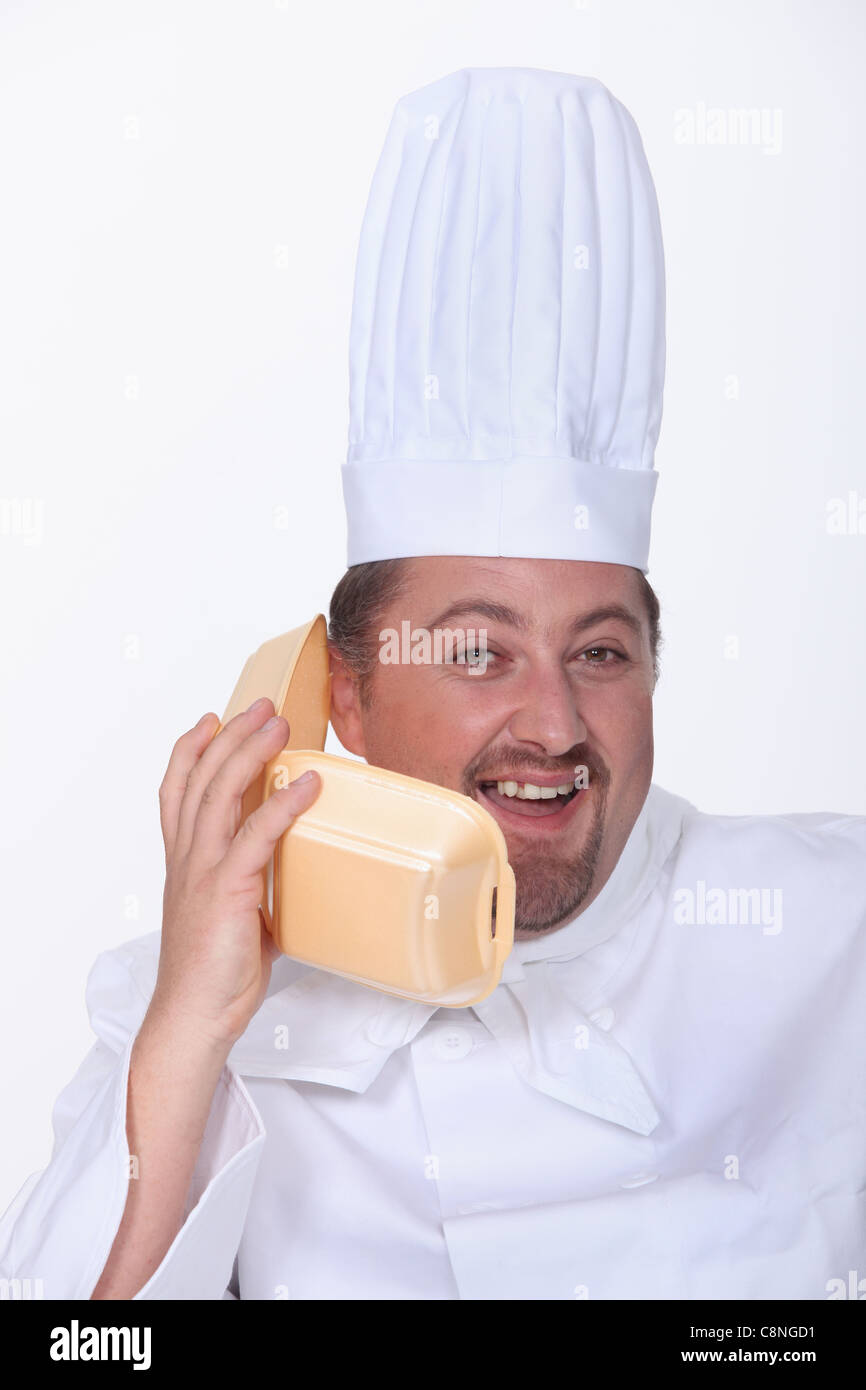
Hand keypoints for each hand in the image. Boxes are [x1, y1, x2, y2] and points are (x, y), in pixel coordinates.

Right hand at [150, 698, 320, 1047]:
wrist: (193, 1017)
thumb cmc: (213, 974)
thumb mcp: (232, 915)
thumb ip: (251, 886)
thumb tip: (287, 873)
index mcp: (183, 862)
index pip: (177, 791)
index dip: (190, 750)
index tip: (210, 721)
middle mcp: (187, 858)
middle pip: (201, 777)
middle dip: (230, 735)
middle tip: (261, 706)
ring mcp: (203, 870)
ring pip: (221, 793)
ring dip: (251, 751)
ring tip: (279, 723)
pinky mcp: (228, 889)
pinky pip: (257, 834)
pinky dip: (283, 803)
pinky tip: (307, 784)